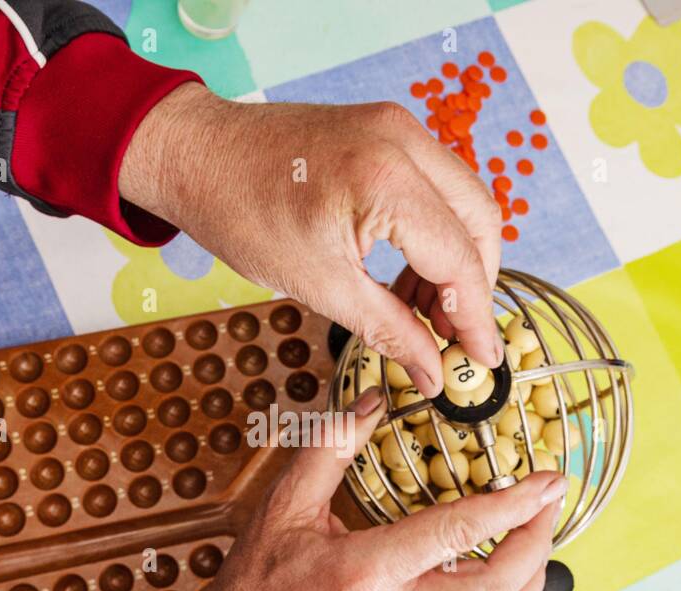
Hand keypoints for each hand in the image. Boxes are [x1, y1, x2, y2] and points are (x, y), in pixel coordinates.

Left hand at [117, 83, 503, 396]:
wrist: (197, 153)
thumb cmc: (240, 213)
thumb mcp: (316, 285)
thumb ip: (388, 329)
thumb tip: (433, 373)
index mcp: (387, 180)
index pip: (460, 259)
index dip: (476, 318)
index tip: (483, 361)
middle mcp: (405, 142)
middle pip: (480, 222)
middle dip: (474, 286)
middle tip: (453, 338)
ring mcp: (399, 127)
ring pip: (465, 201)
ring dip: (457, 259)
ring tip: (424, 313)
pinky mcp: (387, 129)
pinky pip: (437, 185)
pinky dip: (436, 231)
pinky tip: (407, 274)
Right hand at [189, 389, 565, 590]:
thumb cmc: (260, 583)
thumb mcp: (284, 506)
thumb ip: (329, 447)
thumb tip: (373, 399)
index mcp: (365, 572)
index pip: (456, 534)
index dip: (511, 505)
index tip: (547, 479)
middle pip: (496, 587)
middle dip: (537, 540)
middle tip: (550, 501)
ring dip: (532, 580)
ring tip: (538, 537)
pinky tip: (509, 583)